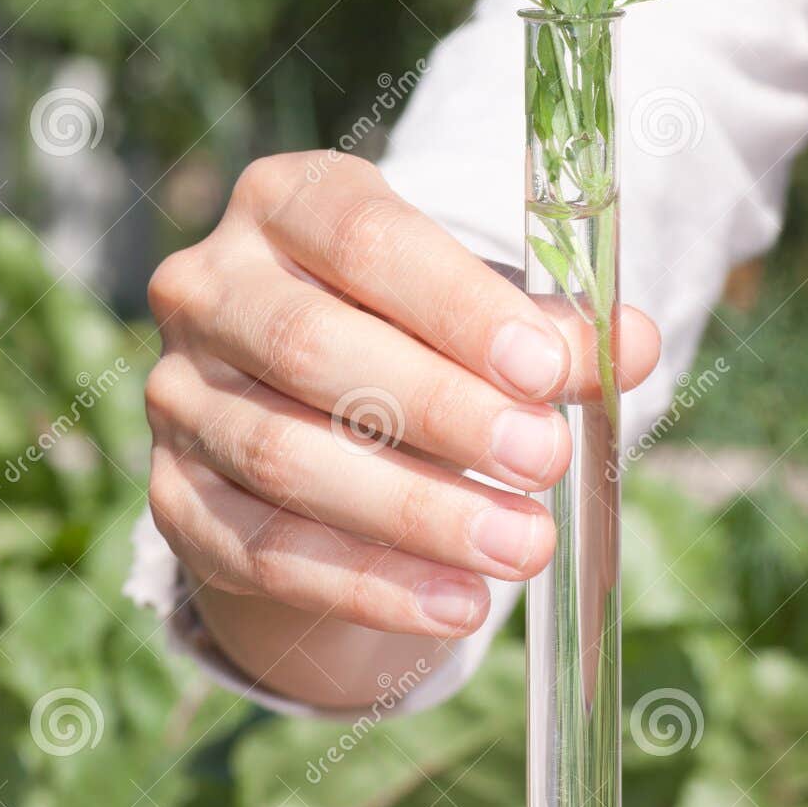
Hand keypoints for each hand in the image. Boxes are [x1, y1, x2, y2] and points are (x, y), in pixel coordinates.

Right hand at [146, 153, 659, 643]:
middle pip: (311, 347)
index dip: (457, 306)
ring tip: (522, 544)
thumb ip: (552, 327)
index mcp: (284, 204)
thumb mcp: (479, 312)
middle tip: (544, 458)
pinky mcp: (175, 498)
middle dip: (441, 410)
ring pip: (284, 457)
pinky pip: (265, 551)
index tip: (546, 368)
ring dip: (415, 511)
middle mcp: (209, 288)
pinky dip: (369, 584)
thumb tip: (631, 345)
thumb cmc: (411, 335)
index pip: (363, 239)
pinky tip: (457, 603)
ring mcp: (180, 396)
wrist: (313, 416)